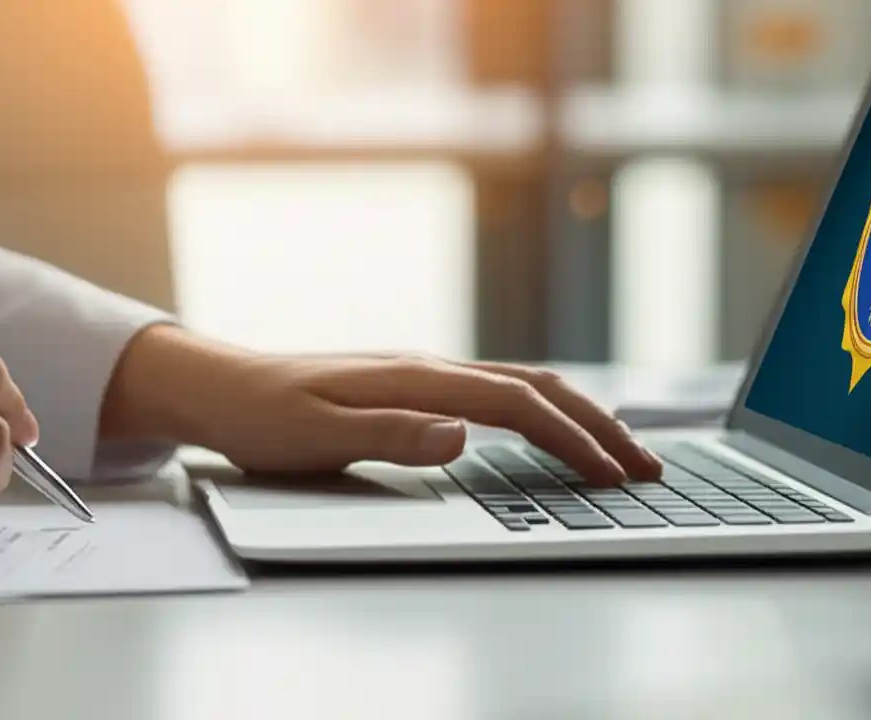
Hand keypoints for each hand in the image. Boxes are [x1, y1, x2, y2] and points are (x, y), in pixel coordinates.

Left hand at [101, 326, 660, 485]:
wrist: (221, 385)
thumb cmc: (262, 416)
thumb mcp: (316, 434)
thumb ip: (390, 434)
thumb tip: (461, 435)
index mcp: (415, 378)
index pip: (515, 403)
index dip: (570, 437)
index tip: (613, 474)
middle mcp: (430, 367)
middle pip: (538, 385)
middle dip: (599, 425)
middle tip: (649, 466)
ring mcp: (426, 373)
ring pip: (524, 383)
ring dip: (579, 414)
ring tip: (622, 448)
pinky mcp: (418, 386)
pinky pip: (500, 390)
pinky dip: (545, 409)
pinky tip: (554, 428)